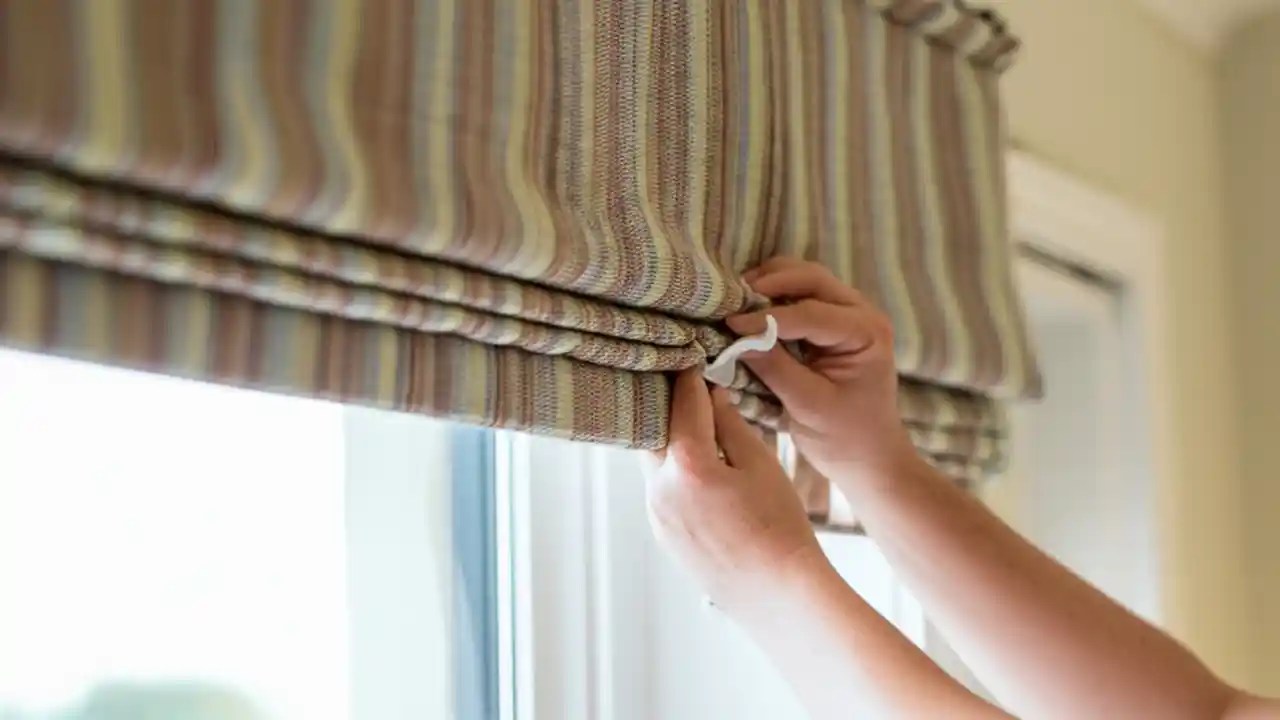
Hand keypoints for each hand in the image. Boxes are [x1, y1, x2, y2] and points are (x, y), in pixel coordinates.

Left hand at [647, 367, 830, 617]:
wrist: (778, 592)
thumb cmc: (780, 528)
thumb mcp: (760, 464)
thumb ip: (729, 425)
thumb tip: (711, 396)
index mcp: (688, 465)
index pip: (682, 405)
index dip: (690, 378)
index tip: (694, 359)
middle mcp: (661, 489)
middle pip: (654, 430)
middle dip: (669, 407)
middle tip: (685, 385)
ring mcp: (657, 515)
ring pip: (653, 461)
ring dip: (669, 439)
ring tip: (692, 423)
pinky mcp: (662, 534)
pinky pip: (660, 489)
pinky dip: (673, 470)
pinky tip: (698, 467)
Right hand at [727, 258, 922, 489]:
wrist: (870, 457)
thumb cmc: (846, 438)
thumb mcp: (808, 407)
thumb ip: (775, 368)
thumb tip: (736, 338)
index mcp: (866, 333)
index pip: (811, 312)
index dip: (768, 317)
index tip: (731, 325)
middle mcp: (862, 314)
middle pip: (811, 278)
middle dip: (769, 283)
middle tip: (732, 299)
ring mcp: (848, 314)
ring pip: (804, 279)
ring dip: (769, 284)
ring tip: (736, 302)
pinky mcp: (832, 323)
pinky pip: (801, 296)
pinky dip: (774, 296)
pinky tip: (749, 310)